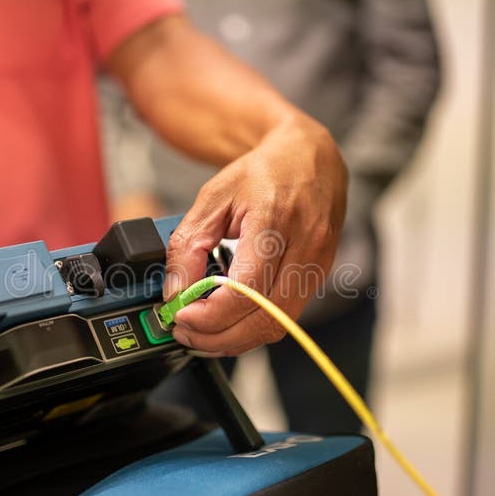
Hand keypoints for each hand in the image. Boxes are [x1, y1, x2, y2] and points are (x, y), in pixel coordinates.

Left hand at [164, 118, 346, 355]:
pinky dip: (254, 326)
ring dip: (236, 339)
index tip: (181, 316)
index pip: (246, 289)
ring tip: (202, 331)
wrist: (308, 157)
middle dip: (219, 336)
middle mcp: (305, 246)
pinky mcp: (319, 275)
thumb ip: (188, 245)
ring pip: (278, 325)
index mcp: (275, 220)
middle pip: (264, 318)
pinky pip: (286, 316)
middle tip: (185, 332)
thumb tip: (175, 292)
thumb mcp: (213, 197)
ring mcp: (318, 264)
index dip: (210, 315)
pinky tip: (229, 320)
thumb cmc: (263, 173)